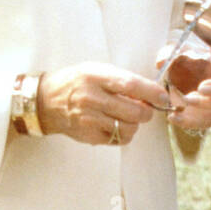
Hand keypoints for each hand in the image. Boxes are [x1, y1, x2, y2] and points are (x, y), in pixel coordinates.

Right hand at [36, 62, 171, 144]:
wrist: (46, 101)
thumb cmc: (77, 82)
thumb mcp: (96, 70)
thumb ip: (122, 80)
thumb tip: (151, 93)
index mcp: (95, 77)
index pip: (131, 85)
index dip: (152, 93)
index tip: (163, 97)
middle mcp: (92, 98)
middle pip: (135, 112)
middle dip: (147, 112)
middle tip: (145, 108)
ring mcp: (90, 119)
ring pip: (129, 128)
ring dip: (135, 124)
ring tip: (127, 116)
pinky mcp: (89, 136)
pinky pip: (118, 139)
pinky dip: (124, 133)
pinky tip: (115, 124)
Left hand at [166, 52, 210, 133]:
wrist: (179, 80)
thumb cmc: (182, 62)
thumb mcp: (173, 55)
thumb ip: (168, 55)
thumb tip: (161, 62)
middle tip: (202, 88)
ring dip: (209, 103)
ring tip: (187, 100)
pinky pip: (208, 121)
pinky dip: (191, 121)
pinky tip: (174, 117)